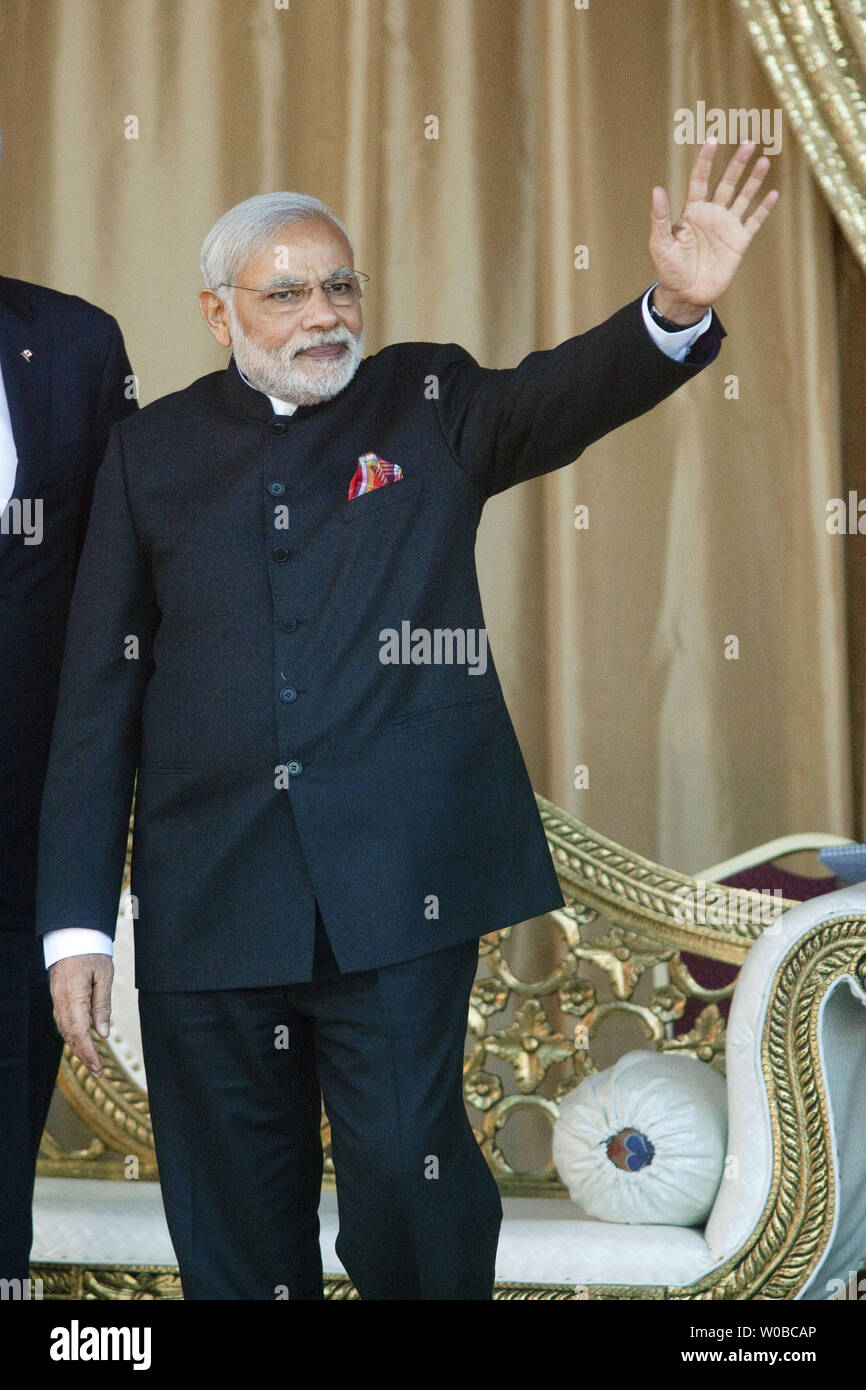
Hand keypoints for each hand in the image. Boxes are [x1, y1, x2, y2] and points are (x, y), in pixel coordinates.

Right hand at [49, 953, 113, 1078]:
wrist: (72, 935)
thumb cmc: (92, 952)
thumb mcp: (104, 976)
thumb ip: (102, 1005)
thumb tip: (103, 1034)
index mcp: (73, 995)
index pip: (79, 1032)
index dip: (88, 1052)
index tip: (98, 1067)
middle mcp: (60, 1000)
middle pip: (70, 1036)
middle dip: (84, 1056)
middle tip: (98, 1073)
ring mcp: (56, 999)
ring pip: (64, 1031)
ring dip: (77, 1049)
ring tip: (92, 1064)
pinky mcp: (57, 997)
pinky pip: (63, 1022)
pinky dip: (72, 1036)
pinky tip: (81, 1044)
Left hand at [650, 140, 779, 322]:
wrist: (686, 295)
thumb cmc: (669, 269)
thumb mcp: (660, 243)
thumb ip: (661, 217)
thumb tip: (657, 189)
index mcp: (692, 211)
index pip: (700, 179)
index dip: (706, 160)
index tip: (713, 140)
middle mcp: (712, 214)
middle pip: (727, 183)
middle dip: (737, 163)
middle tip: (749, 142)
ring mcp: (727, 227)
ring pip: (743, 197)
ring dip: (753, 180)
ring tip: (763, 160)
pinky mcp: (739, 242)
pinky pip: (754, 221)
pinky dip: (764, 208)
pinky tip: (773, 193)